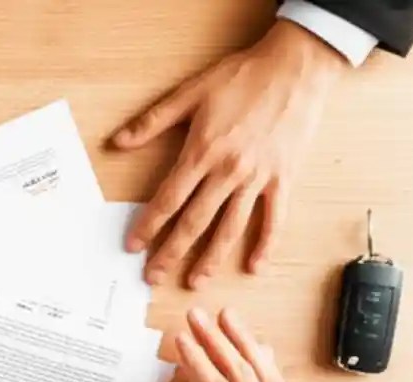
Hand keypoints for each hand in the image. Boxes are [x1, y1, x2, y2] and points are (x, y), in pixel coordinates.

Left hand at [114, 21, 346, 288]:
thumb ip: (153, 121)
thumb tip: (118, 141)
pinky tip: (254, 266)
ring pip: (230, 227)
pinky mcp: (283, 179)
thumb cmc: (243, 77)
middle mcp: (228, 171)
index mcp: (202, 152)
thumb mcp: (191, 92)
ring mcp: (258, 178)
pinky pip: (274, 219)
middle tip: (154, 277)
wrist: (294, 68)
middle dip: (171, 253)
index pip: (168, 199)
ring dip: (211, 258)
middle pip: (194, 221)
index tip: (134, 246)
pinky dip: (265, 245)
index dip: (148, 226)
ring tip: (195, 281)